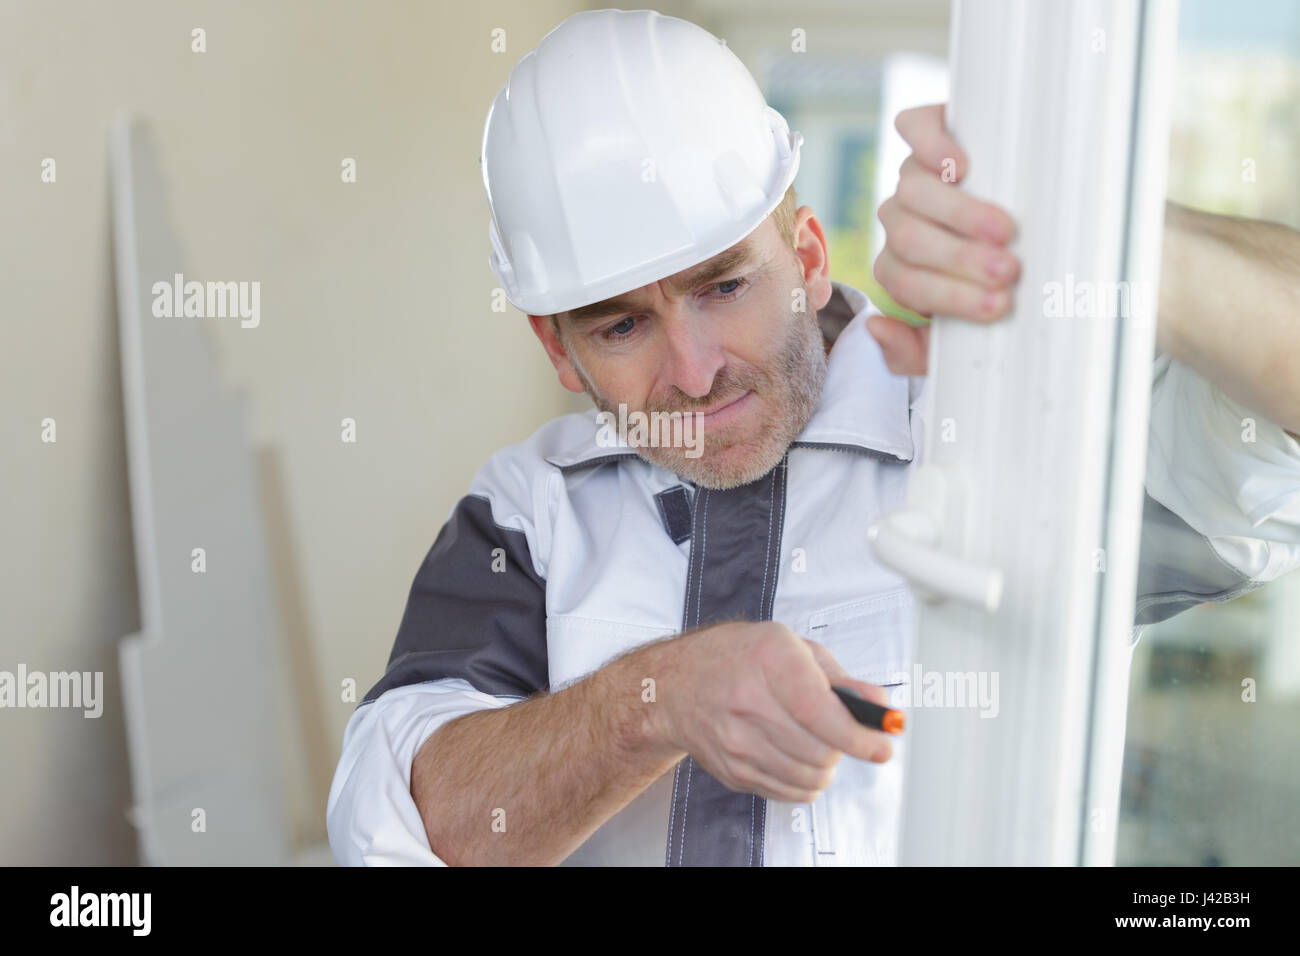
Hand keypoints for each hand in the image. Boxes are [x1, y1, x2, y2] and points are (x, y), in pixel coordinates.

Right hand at [653, 620, 895, 802]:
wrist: (675, 685)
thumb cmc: (739, 659)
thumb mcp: (793, 648)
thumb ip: (841, 679)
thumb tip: (879, 706)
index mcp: (768, 658)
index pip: (818, 710)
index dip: (856, 735)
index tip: (881, 746)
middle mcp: (747, 700)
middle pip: (819, 749)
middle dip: (843, 747)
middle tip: (838, 730)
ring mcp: (735, 740)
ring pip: (808, 776)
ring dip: (825, 765)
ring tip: (814, 741)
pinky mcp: (732, 770)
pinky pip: (789, 792)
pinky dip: (805, 781)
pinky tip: (795, 756)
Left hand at [870, 102, 1020, 374]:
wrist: (1042, 200)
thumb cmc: (1005, 278)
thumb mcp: (966, 327)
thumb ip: (917, 350)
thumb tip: (877, 328)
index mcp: (903, 263)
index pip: (903, 281)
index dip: (946, 295)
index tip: (999, 307)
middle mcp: (902, 218)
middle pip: (907, 238)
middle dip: (958, 260)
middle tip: (1008, 271)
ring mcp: (915, 172)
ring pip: (912, 190)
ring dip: (958, 215)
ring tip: (1006, 230)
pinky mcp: (932, 127)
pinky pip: (913, 128)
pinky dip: (932, 144)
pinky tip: (963, 166)